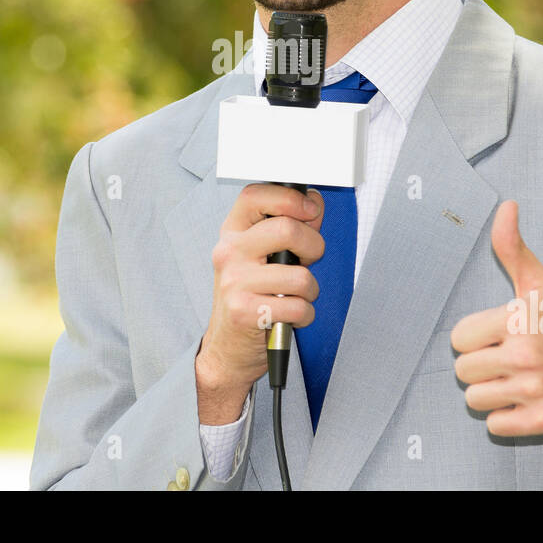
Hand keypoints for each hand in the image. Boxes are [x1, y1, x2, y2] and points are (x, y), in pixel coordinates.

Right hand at [198, 184, 324, 397]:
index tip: (309, 210)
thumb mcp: (265, 256)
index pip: (256, 194)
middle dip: (313, 247)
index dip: (289, 197)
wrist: (228, 348)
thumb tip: (314, 203)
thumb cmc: (252, 297)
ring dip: (309, 291)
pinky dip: (304, 315)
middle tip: (307, 262)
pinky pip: (298, 306)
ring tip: (295, 296)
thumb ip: (291, 226)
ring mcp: (234, 282)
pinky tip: (290, 316)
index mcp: (233, 232)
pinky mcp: (245, 312)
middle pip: (287, 229)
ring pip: (300, 276)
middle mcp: (229, 252)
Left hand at [450, 200, 542, 437]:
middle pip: (463, 371)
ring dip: (490, 392)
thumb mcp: (540, 281)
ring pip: (474, 400)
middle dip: (480, 365)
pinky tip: (524, 400)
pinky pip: (495, 425)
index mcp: (518, 319)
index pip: (458, 338)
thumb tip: (507, 204)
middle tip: (507, 358)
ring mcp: (534, 391)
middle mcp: (525, 355)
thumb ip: (512, 246)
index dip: (474, 337)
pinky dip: (505, 417)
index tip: (498, 334)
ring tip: (515, 379)